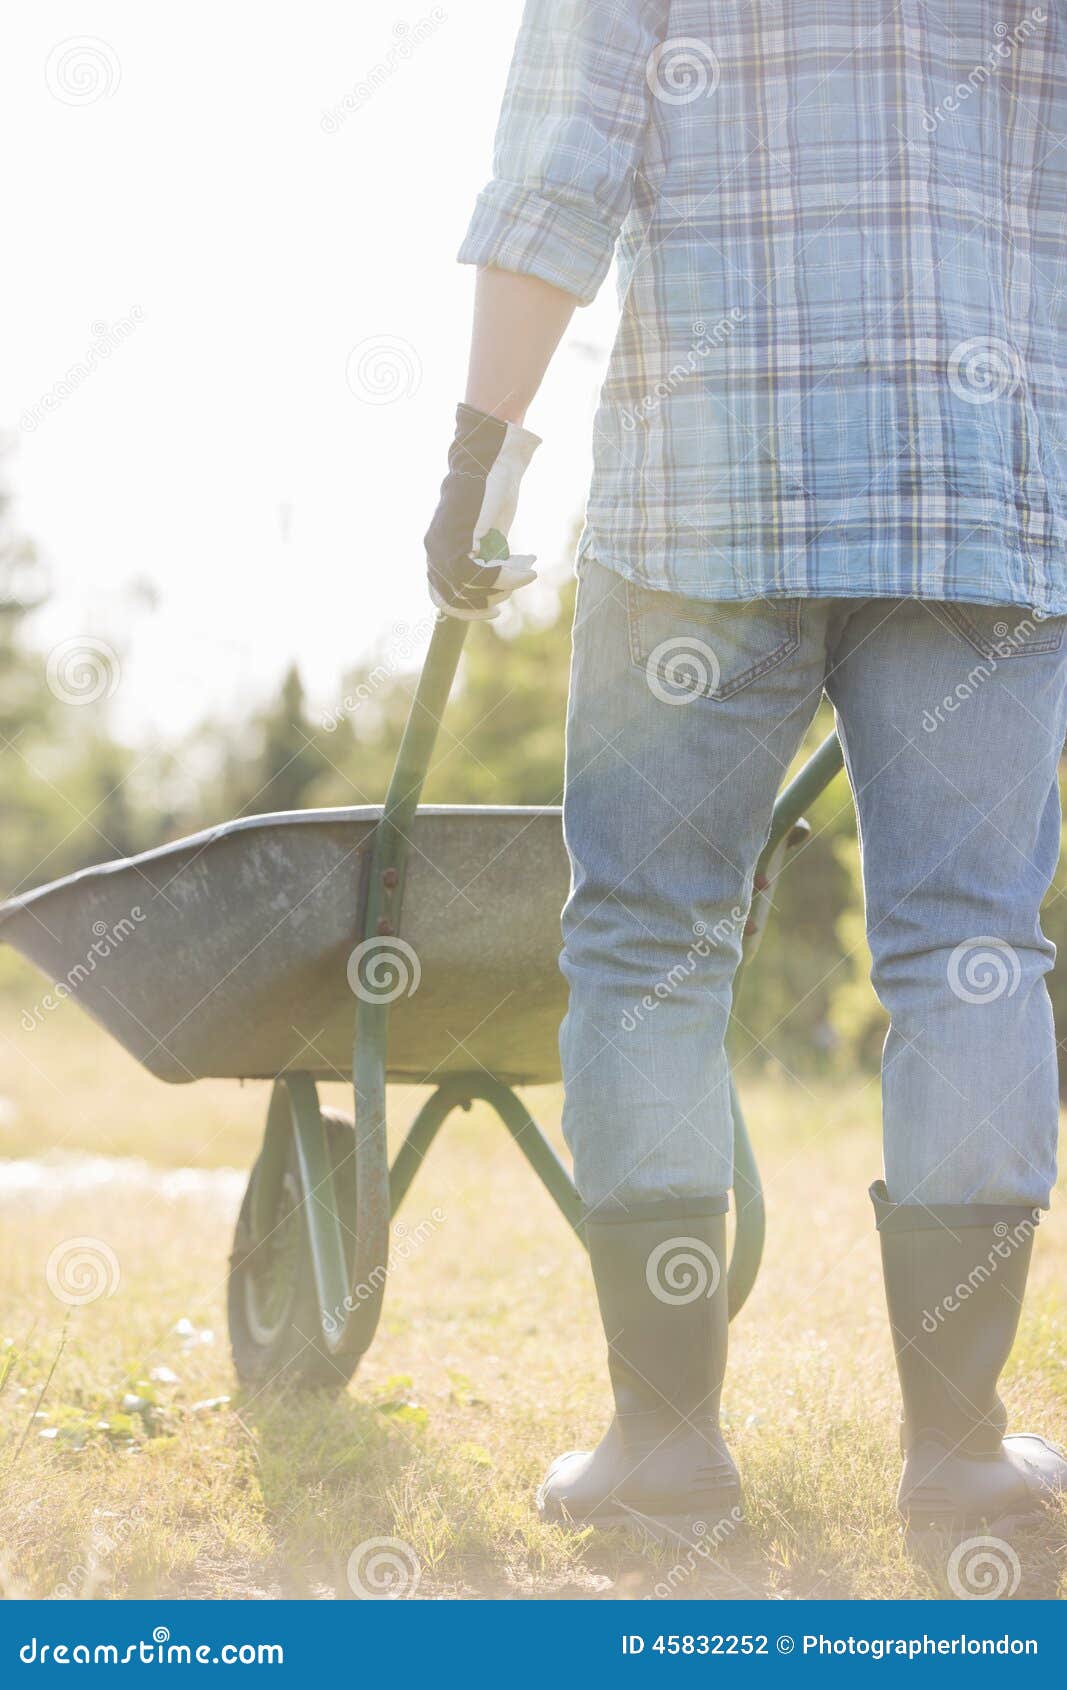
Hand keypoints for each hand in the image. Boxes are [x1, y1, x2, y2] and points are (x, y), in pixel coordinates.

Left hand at [424, 402, 539, 619]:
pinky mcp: (459, 537)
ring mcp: (443, 545)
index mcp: (437, 551)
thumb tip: (500, 584)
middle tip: (518, 582)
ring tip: (526, 570)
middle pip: (456, 597)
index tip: (496, 610)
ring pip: (469, 588)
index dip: (468, 609)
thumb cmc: (493, 493)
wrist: (494, 460)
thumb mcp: (486, 534)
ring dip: (502, 586)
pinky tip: (528, 569)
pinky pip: (481, 574)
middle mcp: (434, 550)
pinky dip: (507, 578)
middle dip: (490, 598)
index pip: (442, 596)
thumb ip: (484, 558)